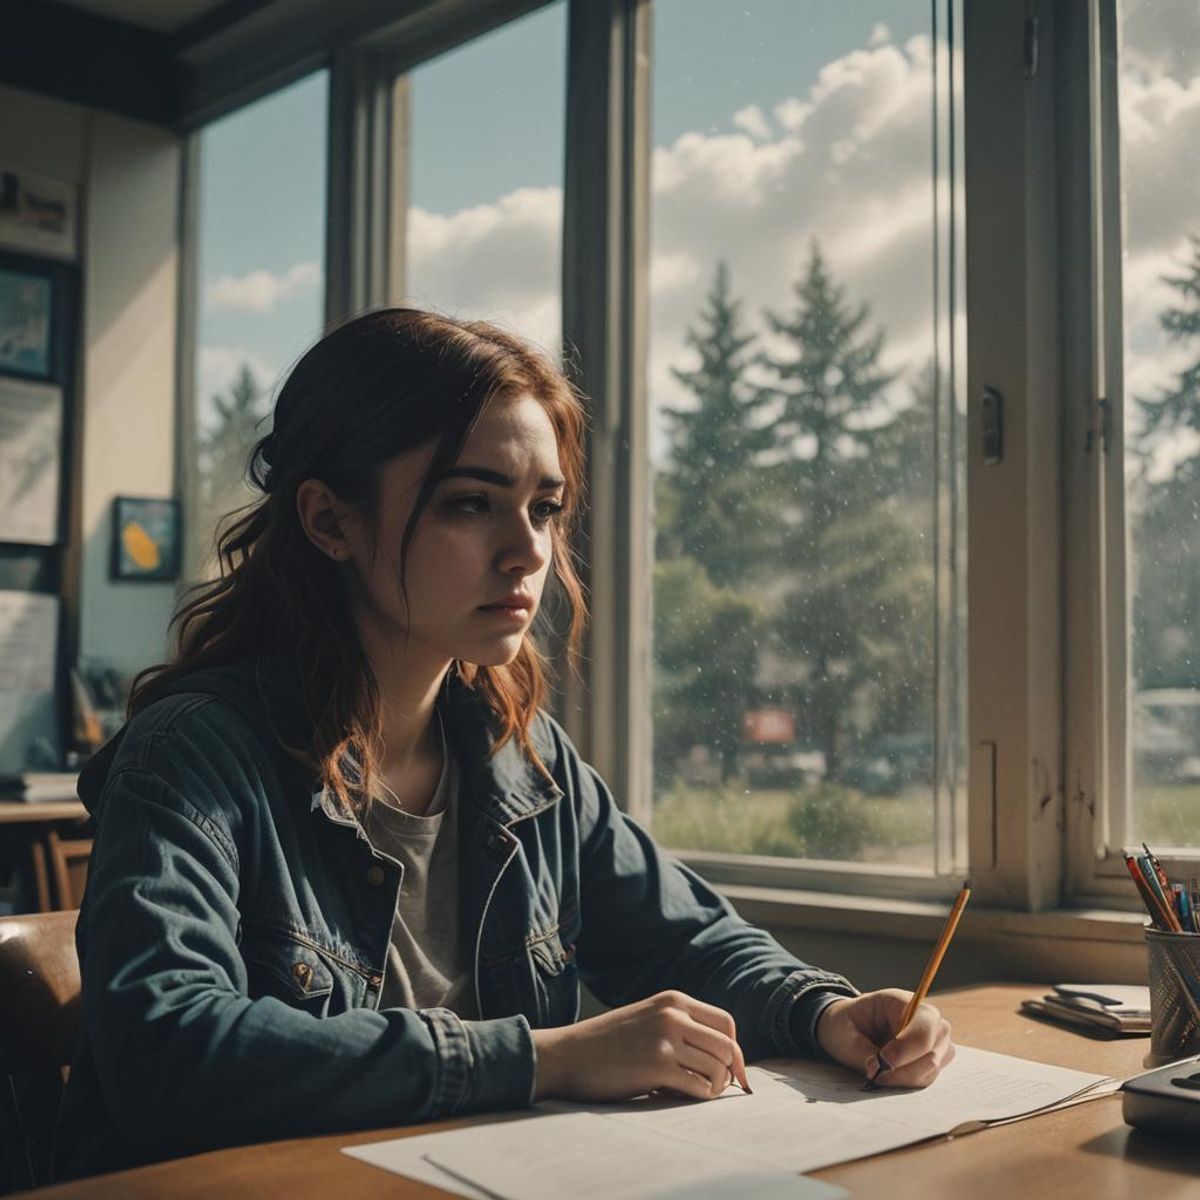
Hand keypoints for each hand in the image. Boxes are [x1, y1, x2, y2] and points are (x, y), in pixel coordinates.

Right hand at [531, 990, 750, 1102]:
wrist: (568, 1054)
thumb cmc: (608, 1044)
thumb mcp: (648, 1019)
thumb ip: (680, 1026)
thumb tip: (723, 1056)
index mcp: (673, 1000)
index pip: (726, 1023)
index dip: (734, 1051)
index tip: (733, 1073)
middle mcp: (673, 1015)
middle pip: (729, 1046)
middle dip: (730, 1073)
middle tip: (717, 1090)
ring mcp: (665, 1039)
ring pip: (718, 1068)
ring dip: (714, 1088)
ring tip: (693, 1092)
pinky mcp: (657, 1066)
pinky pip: (699, 1087)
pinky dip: (698, 1097)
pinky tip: (677, 1096)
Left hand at [814, 988, 953, 1087]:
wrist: (846, 1029)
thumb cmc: (846, 1026)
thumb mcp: (845, 1035)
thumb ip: (865, 1053)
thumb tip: (882, 1072)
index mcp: (902, 1001)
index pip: (923, 1026)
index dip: (906, 1048)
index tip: (882, 1061)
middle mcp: (926, 1018)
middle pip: (933, 1050)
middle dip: (904, 1070)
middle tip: (875, 1074)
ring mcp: (933, 1039)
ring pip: (932, 1068)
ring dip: (905, 1078)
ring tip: (878, 1075)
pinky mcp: (933, 1058)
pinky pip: (928, 1077)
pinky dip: (907, 1083)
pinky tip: (888, 1077)